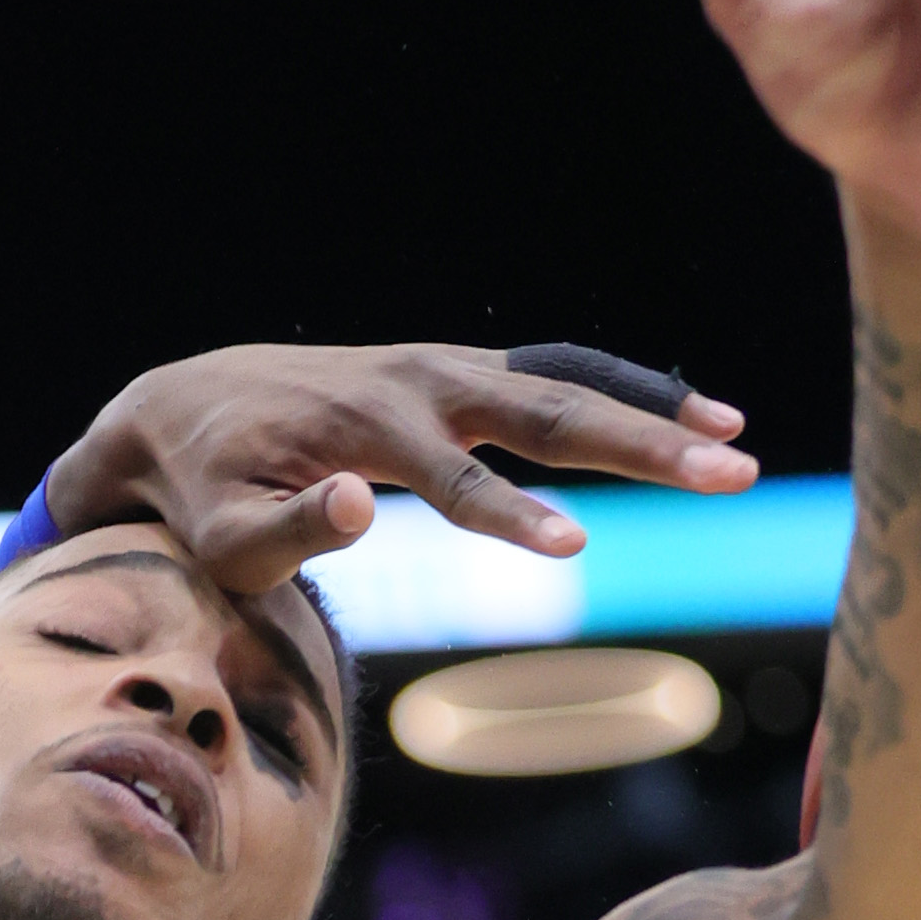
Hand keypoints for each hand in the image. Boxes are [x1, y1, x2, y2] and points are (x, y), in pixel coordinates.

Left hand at [53, 340, 755, 593]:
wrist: (183, 403)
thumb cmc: (203, 492)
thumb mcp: (219, 538)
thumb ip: (286, 533)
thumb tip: (354, 508)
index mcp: (361, 427)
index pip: (453, 482)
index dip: (512, 517)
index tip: (576, 551)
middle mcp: (415, 382)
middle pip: (544, 413)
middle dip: (640, 447)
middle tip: (732, 476)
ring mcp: (441, 368)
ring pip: (564, 382)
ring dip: (651, 410)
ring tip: (737, 441)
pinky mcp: (455, 373)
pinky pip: (554, 374)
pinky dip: (624, 389)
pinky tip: (696, 415)